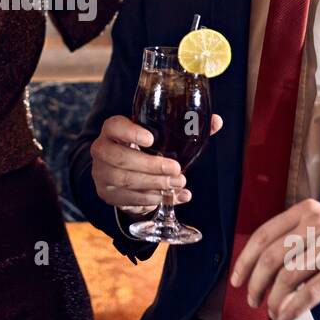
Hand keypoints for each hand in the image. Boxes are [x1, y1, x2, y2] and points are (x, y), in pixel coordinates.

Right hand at [90, 112, 223, 209]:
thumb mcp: (160, 136)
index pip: (114, 126)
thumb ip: (186, 127)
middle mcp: (101, 149)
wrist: (123, 172)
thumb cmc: (144, 149)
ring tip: (178, 184)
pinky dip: (152, 199)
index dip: (130, 132)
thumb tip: (217, 121)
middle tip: (177, 169)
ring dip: (154, 184)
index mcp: (112, 130)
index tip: (150, 139)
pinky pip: (128, 198)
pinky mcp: (107, 193)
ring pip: (125, 180)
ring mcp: (102, 173)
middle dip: (152, 165)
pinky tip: (170, 197)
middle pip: (121, 158)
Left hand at [229, 199, 319, 319]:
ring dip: (274, 299)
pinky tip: (286, 316)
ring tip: (273, 312)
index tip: (237, 280)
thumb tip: (262, 267)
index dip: (245, 260)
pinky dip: (293, 307)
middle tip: (252, 301)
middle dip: (256, 283)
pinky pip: (309, 292)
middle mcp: (317, 223)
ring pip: (287, 276)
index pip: (264, 235)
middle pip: (271, 256)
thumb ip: (297, 237)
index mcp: (307, 211)